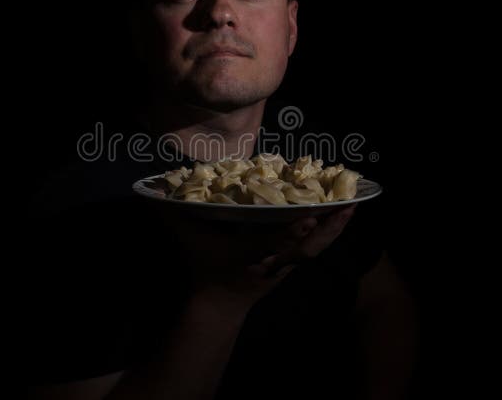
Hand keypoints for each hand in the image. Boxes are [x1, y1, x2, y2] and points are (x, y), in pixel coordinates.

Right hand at [171, 204, 357, 313]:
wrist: (218, 304)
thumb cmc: (206, 270)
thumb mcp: (188, 244)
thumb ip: (171, 218)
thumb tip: (148, 196)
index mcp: (250, 256)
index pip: (274, 245)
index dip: (293, 234)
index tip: (310, 219)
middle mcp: (273, 261)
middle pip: (307, 247)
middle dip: (329, 228)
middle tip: (349, 205)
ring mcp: (286, 266)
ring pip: (317, 248)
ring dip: (335, 229)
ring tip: (353, 206)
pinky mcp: (291, 266)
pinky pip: (315, 249)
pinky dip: (329, 234)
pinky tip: (340, 217)